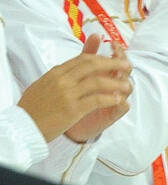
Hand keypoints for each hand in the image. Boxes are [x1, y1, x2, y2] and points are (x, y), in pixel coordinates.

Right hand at [17, 34, 132, 141]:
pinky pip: (97, 100)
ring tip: (127, 86)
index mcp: (56, 72)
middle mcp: (62, 80)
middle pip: (93, 64)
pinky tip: (118, 100)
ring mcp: (67, 94)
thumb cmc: (33, 107)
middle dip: (113, 63)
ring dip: (116, 83)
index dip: (102, 58)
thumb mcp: (44, 84)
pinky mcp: (72, 109)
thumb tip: (72, 66)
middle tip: (127, 65)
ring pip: (98, 82)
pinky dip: (110, 98)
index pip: (83, 59)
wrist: (24, 126)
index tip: (113, 60)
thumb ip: (59, 74)